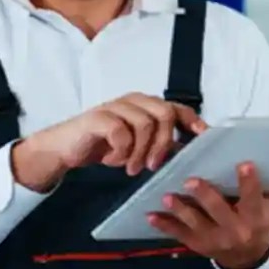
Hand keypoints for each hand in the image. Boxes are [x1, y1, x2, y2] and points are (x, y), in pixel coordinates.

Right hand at [11, 93, 206, 191]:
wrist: (65, 148)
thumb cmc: (103, 146)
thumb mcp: (137, 146)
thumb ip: (159, 144)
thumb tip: (188, 152)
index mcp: (146, 106)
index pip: (177, 108)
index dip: (192, 121)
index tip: (203, 138)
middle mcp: (134, 101)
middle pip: (165, 113)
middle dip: (164, 142)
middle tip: (154, 165)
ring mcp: (116, 107)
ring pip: (145, 123)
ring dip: (141, 151)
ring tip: (131, 167)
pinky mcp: (98, 117)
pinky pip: (120, 132)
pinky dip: (121, 151)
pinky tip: (113, 160)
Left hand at [149, 162, 268, 268]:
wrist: (247, 257)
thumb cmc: (262, 224)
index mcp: (254, 218)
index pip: (253, 199)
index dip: (249, 183)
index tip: (244, 164)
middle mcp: (233, 230)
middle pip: (219, 211)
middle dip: (205, 196)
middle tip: (191, 180)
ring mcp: (212, 239)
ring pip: (194, 223)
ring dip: (180, 210)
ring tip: (167, 196)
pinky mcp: (196, 244)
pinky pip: (178, 235)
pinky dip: (164, 225)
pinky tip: (150, 214)